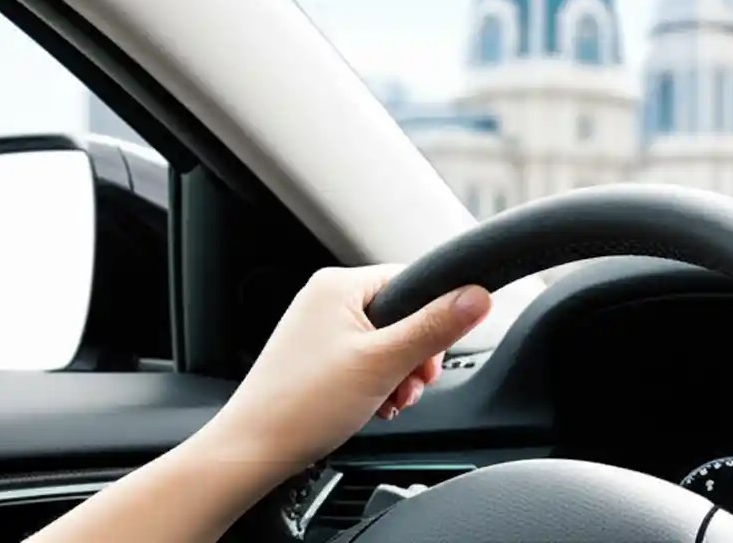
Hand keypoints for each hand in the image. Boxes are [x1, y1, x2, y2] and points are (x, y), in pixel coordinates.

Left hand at [204, 264, 492, 476]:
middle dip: (413, 357)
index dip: (432, 322)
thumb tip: (478, 296)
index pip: (411, 282)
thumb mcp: (384, 363)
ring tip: (386, 401)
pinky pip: (363, 359)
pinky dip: (376, 383)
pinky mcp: (315, 356)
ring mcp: (318, 328)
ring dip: (397, 375)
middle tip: (407, 386)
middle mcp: (326, 299)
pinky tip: (372, 405)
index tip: (431, 360)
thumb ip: (434, 328)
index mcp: (339, 285)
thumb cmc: (304, 404)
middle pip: (401, 315)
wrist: (253, 450)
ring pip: (384, 342)